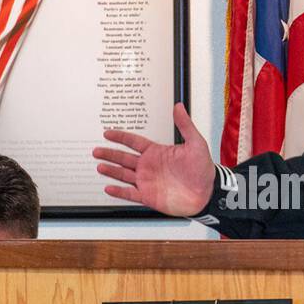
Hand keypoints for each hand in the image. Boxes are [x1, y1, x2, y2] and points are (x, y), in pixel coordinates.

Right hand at [93, 102, 215, 216]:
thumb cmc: (203, 170)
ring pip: (124, 175)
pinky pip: (130, 194)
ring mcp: (148, 182)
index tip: (108, 133)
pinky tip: (109, 188)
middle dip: (110, 154)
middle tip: (96, 150)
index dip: (120, 137)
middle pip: (124, 158)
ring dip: (111, 171)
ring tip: (99, 166)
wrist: (207, 193)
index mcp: (158, 153)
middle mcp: (150, 166)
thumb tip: (178, 107)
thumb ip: (185, 125)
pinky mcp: (149, 196)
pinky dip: (119, 192)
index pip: (134, 142)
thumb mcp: (196, 143)